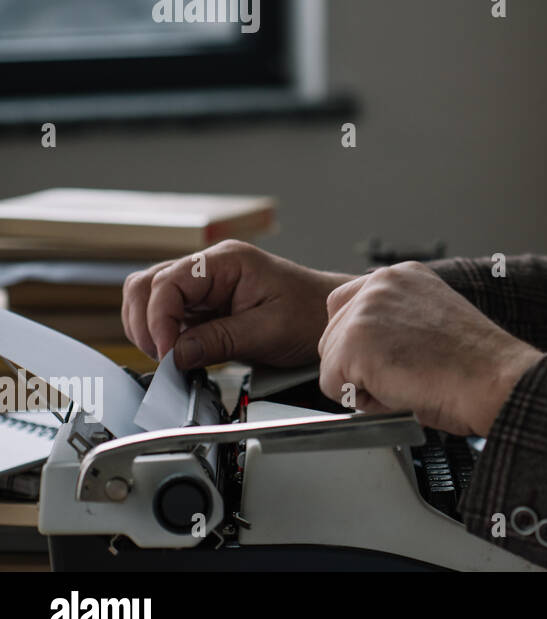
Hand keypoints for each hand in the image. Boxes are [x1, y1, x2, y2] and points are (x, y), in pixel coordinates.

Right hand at [122, 240, 353, 369]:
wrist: (329, 317)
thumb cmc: (309, 314)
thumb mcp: (268, 331)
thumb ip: (220, 341)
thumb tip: (176, 355)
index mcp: (227, 261)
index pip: (169, 282)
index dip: (159, 319)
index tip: (166, 352)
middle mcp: (210, 267)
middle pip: (147, 285)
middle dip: (145, 322)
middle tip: (163, 357)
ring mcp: (204, 285)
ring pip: (149, 298)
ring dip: (148, 328)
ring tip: (170, 356)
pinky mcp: (204, 306)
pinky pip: (167, 315)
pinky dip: (162, 335)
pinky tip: (178, 353)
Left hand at [317, 261, 542, 435]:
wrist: (494, 378)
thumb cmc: (477, 363)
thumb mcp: (434, 320)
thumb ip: (397, 320)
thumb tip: (373, 346)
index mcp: (402, 275)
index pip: (347, 305)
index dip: (362, 342)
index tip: (389, 356)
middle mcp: (381, 283)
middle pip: (332, 334)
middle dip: (358, 364)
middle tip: (404, 374)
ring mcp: (365, 310)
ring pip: (331, 361)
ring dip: (362, 383)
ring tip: (405, 381)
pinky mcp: (354, 342)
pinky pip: (334, 387)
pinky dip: (362, 401)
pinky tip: (399, 391)